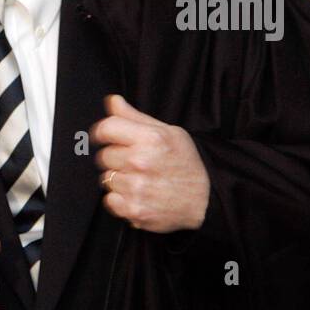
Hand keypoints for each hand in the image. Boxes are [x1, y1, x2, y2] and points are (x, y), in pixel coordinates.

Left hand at [90, 94, 209, 231]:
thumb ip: (135, 117)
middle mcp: (140, 162)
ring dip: (119, 179)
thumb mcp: (168, 132)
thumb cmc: (186, 164)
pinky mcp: (133, 209)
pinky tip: (137, 194)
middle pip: (104, 155)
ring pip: (106, 178)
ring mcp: (136, 187)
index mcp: (150, 138)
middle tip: (136, 162)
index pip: (106, 128)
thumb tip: (112, 101)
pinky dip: (119, 199)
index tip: (108, 138)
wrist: (205, 200)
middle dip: (117, 158)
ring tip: (141, 179)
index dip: (104, 132)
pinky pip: (109, 199)